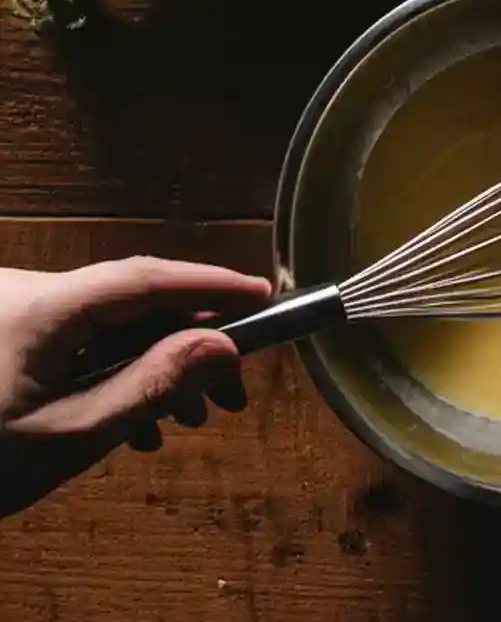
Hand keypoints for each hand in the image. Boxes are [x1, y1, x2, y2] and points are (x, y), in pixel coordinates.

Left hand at [0, 257, 270, 513]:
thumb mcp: (69, 434)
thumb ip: (150, 387)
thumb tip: (223, 348)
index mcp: (40, 309)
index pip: (142, 279)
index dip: (208, 285)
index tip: (262, 297)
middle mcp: (27, 293)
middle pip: (133, 304)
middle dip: (189, 348)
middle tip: (233, 396)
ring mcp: (16, 310)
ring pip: (110, 325)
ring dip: (156, 368)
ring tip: (189, 421)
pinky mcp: (10, 331)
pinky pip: (81, 338)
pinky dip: (117, 372)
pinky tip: (137, 422)